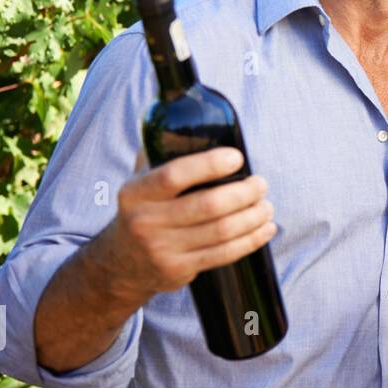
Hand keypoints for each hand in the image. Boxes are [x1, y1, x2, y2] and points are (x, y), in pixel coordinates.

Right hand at [91, 146, 276, 304]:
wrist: (120, 263)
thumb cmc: (143, 210)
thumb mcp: (139, 181)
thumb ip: (161, 153)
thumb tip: (193, 117)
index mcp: (135, 192)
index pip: (175, 176)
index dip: (210, 165)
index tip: (237, 158)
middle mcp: (145, 222)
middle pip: (208, 206)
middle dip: (244, 193)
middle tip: (261, 184)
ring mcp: (162, 249)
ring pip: (221, 232)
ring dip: (253, 217)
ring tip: (267, 206)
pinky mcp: (179, 270)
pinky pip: (224, 254)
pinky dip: (251, 240)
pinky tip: (266, 228)